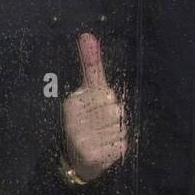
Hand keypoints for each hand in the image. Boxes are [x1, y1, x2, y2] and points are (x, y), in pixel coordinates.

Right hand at [62, 32, 127, 181]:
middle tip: (102, 125)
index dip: (110, 103)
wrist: (78, 160)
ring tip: (103, 137)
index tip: (99, 109)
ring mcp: (82, 139)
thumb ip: (91, 65)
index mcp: (72, 103)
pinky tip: (106, 149)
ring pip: (121, 128)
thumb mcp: (89, 91)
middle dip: (115, 118)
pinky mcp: (93, 156)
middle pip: (117, 110)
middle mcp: (73, 121)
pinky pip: (122, 144)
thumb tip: (87, 35)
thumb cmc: (88, 120)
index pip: (108, 95)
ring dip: (118, 133)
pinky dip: (119, 147)